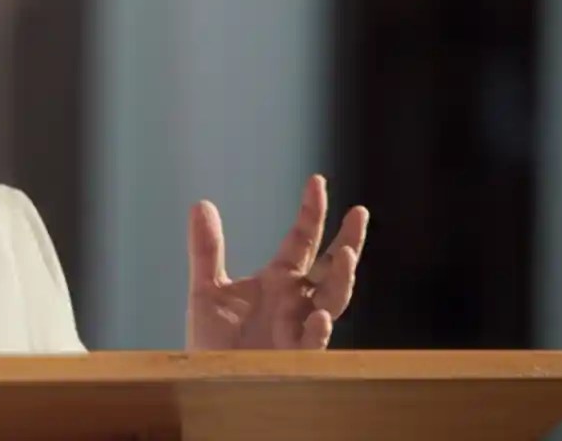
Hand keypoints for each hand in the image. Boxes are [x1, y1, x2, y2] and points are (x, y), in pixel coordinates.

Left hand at [186, 175, 368, 349]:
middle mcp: (297, 300)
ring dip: (342, 280)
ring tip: (349, 256)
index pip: (302, 240)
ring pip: (333, 301)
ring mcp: (300, 327)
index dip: (311, 212)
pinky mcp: (294, 357)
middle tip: (359, 213)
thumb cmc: (213, 341)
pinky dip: (319, 330)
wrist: (209, 381)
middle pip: (331, 267)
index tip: (317, 181)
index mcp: (279, 280)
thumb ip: (206, 249)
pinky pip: (313, 343)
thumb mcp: (205, 290)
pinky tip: (320, 317)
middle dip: (348, 242)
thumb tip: (201, 204)